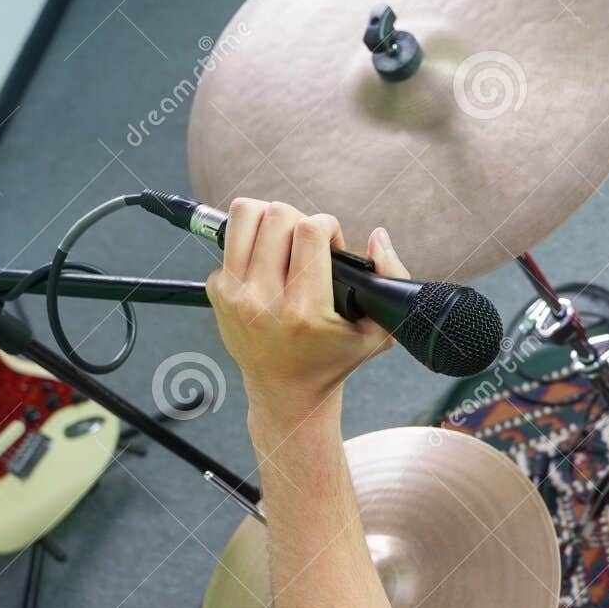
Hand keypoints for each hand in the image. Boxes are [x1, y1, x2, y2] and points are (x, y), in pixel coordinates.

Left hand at [205, 198, 409, 430]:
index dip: (328, 225)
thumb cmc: (333, 360)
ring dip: (267, 217)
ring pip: (244, 215)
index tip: (332, 243)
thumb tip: (377, 236)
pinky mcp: (217, 292)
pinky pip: (229, 241)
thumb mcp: (377, 332)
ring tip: (282, 236)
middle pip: (277, 216)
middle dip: (299, 219)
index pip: (309, 232)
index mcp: (305, 310)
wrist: (286, 392)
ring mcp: (236, 295)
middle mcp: (264, 301)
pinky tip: (265, 264)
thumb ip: (391, 280)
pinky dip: (249, 244)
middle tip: (307, 241)